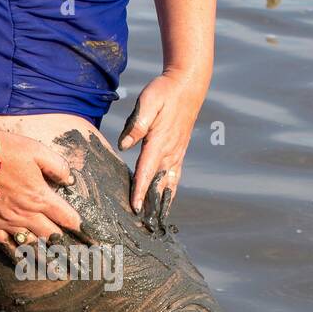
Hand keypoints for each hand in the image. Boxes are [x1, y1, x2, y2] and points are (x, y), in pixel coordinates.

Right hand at [0, 128, 82, 254]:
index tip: (93, 241)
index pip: (67, 218)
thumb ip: (57, 166)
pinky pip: (7, 245)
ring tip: (57, 269)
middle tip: (77, 260)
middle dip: (67, 247)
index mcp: (40, 197)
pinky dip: (18, 255)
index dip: (82, 230)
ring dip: (45, 255)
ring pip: (32, 244)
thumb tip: (69, 180)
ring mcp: (8, 222)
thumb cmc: (3, 150)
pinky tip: (24, 263)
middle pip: (52, 235)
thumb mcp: (37, 150)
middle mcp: (27, 214)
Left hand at [118, 71, 205, 217]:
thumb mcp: (148, 102)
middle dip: (149, 205)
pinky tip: (166, 203)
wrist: (188, 85)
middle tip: (142, 225)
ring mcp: (177, 153)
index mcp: (159, 142)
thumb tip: (124, 144)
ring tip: (154, 221)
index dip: (139, 191)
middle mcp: (170, 152)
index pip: (146, 172)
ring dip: (161, 203)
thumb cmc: (164, 91)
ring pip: (168, 184)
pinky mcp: (179, 151)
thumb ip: (137, 124)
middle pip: (157, 184)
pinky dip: (170, 193)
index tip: (134, 208)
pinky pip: (175, 177)